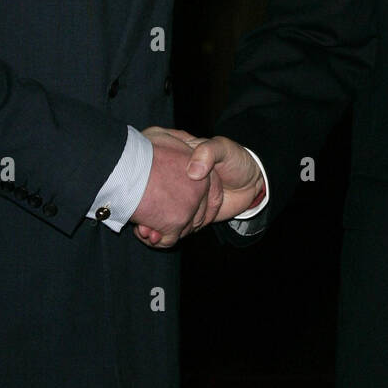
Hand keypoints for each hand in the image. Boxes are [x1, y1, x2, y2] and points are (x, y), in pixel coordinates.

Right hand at [132, 131, 264, 246]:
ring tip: (145, 233)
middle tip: (139, 221)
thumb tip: (193, 172)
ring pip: (159, 214)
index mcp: (179, 159)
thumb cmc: (237, 160)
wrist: (251, 182)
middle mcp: (176, 180)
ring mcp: (180, 198)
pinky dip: (163, 234)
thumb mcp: (223, 149)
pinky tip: (154, 238)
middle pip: (152, 196)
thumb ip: (209, 152)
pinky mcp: (187, 214)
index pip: (156, 170)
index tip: (136, 193)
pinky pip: (173, 226)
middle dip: (144, 211)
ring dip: (150, 226)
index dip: (145, 183)